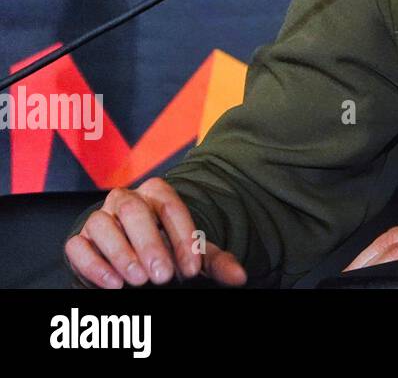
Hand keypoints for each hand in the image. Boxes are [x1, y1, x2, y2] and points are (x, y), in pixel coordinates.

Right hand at [64, 177, 246, 288]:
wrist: (131, 258)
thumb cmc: (165, 250)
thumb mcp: (191, 254)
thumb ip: (214, 261)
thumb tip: (240, 276)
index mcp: (156, 193)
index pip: (170, 206)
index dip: (182, 237)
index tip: (192, 269)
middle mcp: (125, 199)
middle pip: (134, 210)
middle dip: (149, 243)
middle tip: (162, 276)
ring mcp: (99, 218)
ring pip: (102, 224)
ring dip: (121, 254)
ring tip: (138, 280)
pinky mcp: (78, 240)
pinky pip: (78, 247)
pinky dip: (94, 266)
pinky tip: (114, 284)